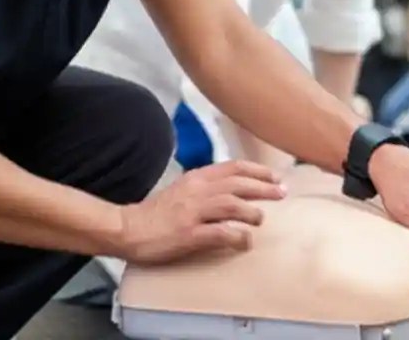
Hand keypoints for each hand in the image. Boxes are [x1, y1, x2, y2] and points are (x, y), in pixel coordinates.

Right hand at [115, 160, 284, 263]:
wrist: (127, 229)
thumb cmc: (157, 212)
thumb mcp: (183, 189)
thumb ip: (206, 186)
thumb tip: (235, 189)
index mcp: (197, 178)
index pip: (234, 167)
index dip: (258, 171)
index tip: (276, 177)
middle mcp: (197, 191)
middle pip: (238, 184)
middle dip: (264, 187)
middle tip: (282, 194)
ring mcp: (192, 212)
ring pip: (232, 205)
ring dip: (251, 212)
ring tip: (260, 219)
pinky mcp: (188, 234)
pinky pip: (219, 233)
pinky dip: (237, 236)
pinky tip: (245, 241)